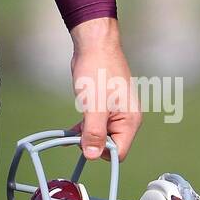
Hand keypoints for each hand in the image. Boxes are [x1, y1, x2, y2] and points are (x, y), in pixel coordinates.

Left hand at [68, 17, 141, 161]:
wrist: (94, 44)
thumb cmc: (98, 70)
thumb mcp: (94, 105)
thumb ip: (94, 132)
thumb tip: (92, 155)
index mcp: (130, 120)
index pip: (119, 151)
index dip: (101, 152)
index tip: (84, 146)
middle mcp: (125, 118)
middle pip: (109, 145)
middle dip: (92, 143)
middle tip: (74, 137)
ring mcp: (115, 112)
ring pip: (100, 135)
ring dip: (85, 136)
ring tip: (68, 135)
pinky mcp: (104, 106)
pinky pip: (95, 124)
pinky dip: (83, 128)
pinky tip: (69, 132)